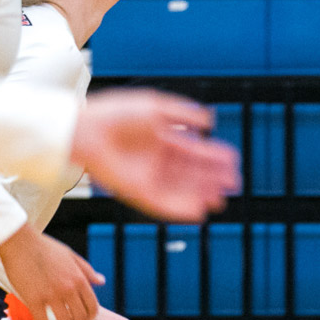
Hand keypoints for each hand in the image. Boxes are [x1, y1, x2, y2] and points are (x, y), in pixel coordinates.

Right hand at [0, 223, 100, 319]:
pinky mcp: (34, 300)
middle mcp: (69, 289)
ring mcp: (52, 295)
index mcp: (80, 279)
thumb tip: (101, 282)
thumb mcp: (72, 257)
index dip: (91, 316)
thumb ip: (87, 271)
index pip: (92, 305)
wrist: (22, 245)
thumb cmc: (47, 249)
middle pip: (80, 316)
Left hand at [71, 90, 236, 223]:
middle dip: (213, 178)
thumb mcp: (157, 107)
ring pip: (181, 189)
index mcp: (164, 140)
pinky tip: (198, 211)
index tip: (232, 160)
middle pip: (193, 172)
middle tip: (233, 183)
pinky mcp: (136, 191)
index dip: (214, 157)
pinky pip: (162, 203)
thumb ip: (185, 114)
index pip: (196, 151)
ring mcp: (148, 176)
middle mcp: (158, 160)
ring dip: (201, 195)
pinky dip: (180, 209)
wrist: (85, 129)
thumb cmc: (117, 114)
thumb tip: (210, 122)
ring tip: (220, 200)